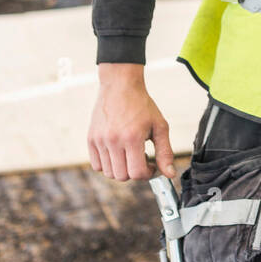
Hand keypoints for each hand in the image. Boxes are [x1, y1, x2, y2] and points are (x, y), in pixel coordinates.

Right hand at [88, 64, 176, 181]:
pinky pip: (96, 165)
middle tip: (141, 157)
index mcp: (132, 137)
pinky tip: (117, 152)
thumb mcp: (160, 126)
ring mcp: (99, 140)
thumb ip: (165, 152)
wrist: (120, 85)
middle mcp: (113, 140)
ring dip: (121, 169)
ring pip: (108, 173)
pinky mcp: (91, 138)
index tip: (152, 165)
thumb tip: (170, 174)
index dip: (147, 173)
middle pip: (122, 176)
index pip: (137, 173)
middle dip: (134, 172)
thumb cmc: (142, 105)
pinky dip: (107, 164)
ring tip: (129, 153)